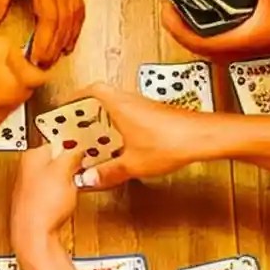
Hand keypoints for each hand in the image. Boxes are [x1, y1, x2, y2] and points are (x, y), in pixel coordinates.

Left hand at [0, 0, 84, 67]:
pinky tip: (70, 37)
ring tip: (56, 57)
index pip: (48, 25)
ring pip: (73, 22)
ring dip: (65, 42)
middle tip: (43, 65)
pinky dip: (75, 28)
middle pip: (62, 29)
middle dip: (53, 50)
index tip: (36, 60)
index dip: (43, 45)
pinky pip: (79, 12)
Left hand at [10, 145, 86, 247]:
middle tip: (78, 173)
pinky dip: (62, 197)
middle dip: (70, 167)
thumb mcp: (64, 171)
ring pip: (56, 178)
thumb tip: (77, 150)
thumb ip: (71, 155)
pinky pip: (54, 194)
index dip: (72, 149)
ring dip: (67, 183)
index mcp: (30, 157)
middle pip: (56, 161)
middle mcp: (26, 170)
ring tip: (70, 191)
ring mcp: (30, 188)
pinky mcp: (36, 204)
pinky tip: (63, 204)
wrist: (35, 236)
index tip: (82, 154)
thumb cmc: (43, 206)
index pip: (55, 143)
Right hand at [67, 83, 206, 188]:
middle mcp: (131, 101)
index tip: (65, 107)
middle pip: (102, 98)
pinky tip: (120, 145)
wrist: (204, 137)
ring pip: (117, 108)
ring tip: (95, 138)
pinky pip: (130, 117)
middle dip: (87, 112)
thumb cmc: (172, 140)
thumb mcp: (132, 163)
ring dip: (104, 120)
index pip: (91, 90)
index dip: (75, 97)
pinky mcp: (156, 116)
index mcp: (119, 105)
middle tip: (76, 126)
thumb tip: (90, 178)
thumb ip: (108, 172)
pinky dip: (120, 128)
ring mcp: (145, 107)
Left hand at [162, 0, 269, 57]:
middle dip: (175, 23)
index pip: (191, 40)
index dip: (174, 24)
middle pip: (189, 42)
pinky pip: (209, 40)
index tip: (166, 4)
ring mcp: (234, 51)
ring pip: (199, 43)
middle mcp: (230, 50)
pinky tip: (199, 10)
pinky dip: (199, 28)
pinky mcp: (239, 46)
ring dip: (186, 26)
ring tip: (179, 2)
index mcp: (235, 41)